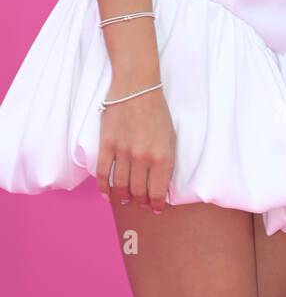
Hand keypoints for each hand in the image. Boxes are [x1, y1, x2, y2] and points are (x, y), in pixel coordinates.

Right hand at [97, 86, 175, 214]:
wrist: (137, 87)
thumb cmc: (157, 111)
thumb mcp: (171, 137)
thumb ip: (167, 162)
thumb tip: (161, 185)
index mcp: (162, 156)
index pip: (157, 191)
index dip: (156, 204)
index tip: (156, 209)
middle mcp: (142, 157)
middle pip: (138, 192)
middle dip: (140, 202)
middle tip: (141, 205)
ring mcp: (123, 152)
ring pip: (120, 186)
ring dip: (123, 197)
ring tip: (126, 199)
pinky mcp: (106, 145)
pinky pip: (103, 173)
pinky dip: (104, 188)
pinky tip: (107, 195)